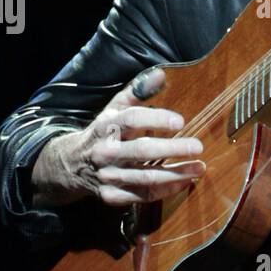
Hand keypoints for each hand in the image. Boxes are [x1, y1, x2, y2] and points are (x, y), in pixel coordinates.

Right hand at [31, 66, 205, 207]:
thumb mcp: (114, 109)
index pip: (132, 119)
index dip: (157, 119)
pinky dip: (166, 190)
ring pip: (146, 177)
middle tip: (198, 146)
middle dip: (173, 149)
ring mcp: (108, 176)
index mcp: (106, 127)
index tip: (180, 121)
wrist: (71, 165)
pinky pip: (143, 196)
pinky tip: (184, 182)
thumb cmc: (103, 133)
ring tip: (199, 167)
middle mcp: (105, 152)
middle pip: (142, 150)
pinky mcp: (112, 196)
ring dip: (176, 174)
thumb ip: (137, 91)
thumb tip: (160, 74)